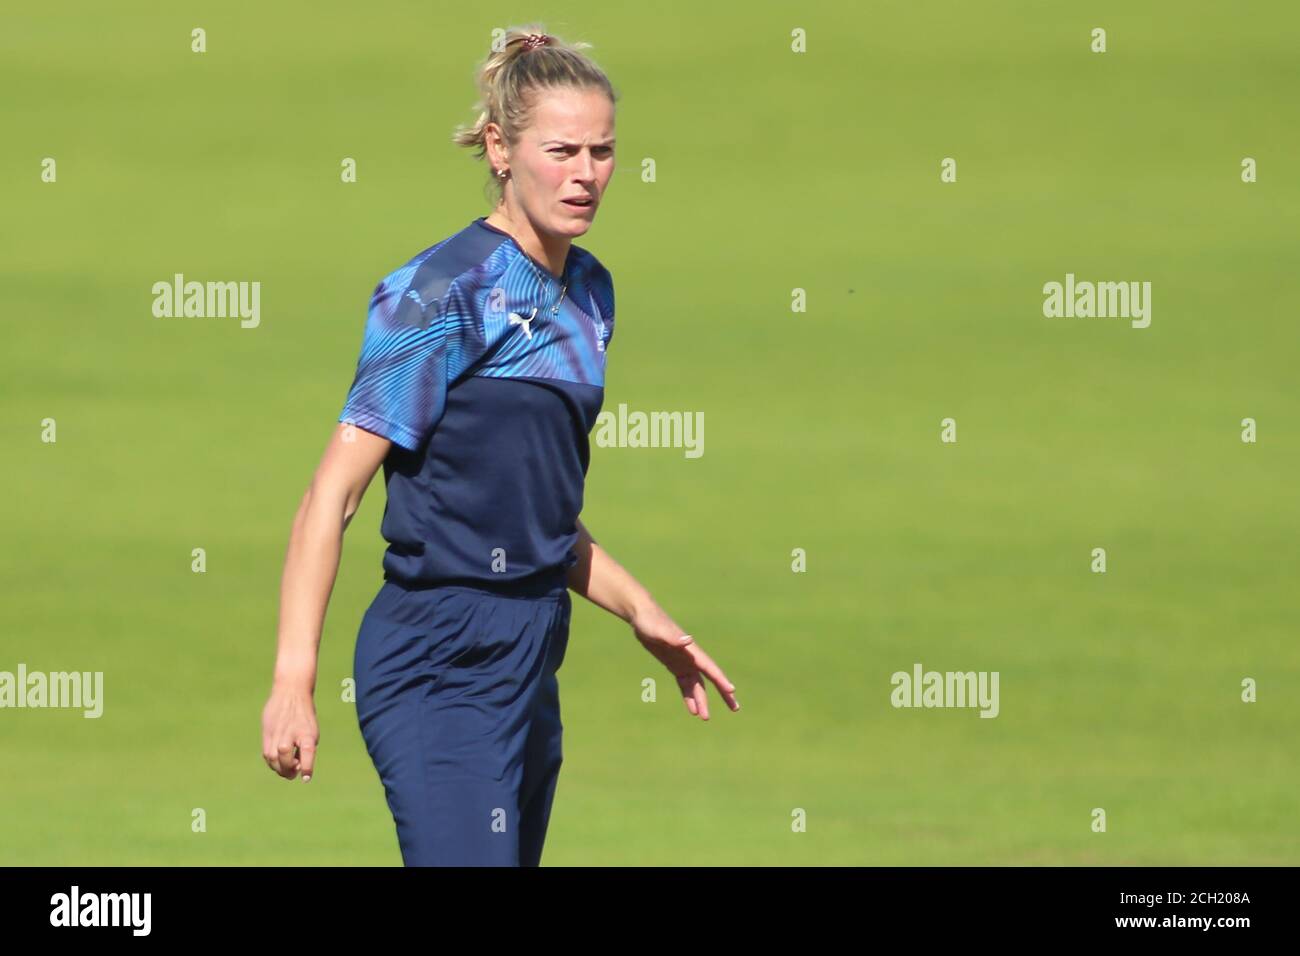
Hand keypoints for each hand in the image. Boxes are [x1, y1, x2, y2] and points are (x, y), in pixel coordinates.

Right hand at [261, 680, 318, 780]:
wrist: (291, 692)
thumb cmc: (304, 716)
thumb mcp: (311, 731)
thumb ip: (305, 750)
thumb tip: (297, 768)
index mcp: (307, 732)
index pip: (307, 751)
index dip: (307, 766)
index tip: (306, 778)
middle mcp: (291, 732)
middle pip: (284, 756)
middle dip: (287, 770)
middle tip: (292, 773)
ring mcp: (277, 731)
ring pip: (272, 757)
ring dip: (278, 768)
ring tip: (285, 769)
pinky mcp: (266, 731)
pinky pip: (266, 752)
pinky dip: (271, 761)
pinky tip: (277, 761)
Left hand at [631, 603, 738, 719]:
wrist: (642, 617)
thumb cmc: (651, 622)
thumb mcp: (660, 631)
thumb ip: (674, 637)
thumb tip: (688, 640)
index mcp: (691, 651)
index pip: (710, 668)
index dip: (721, 680)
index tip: (732, 691)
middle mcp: (691, 658)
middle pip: (710, 679)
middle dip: (723, 693)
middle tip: (735, 708)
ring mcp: (684, 662)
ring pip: (697, 686)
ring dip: (701, 700)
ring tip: (704, 718)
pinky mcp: (674, 665)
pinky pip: (685, 685)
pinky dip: (688, 696)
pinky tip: (691, 709)